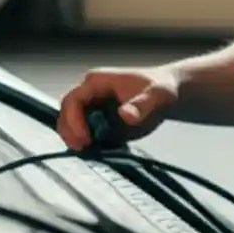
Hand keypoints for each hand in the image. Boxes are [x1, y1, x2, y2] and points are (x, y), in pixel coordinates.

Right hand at [56, 66, 179, 150]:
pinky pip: (82, 131)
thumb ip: (142, 105)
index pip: (73, 99)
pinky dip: (84, 142)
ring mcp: (92, 105)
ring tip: (87, 151)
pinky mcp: (97, 119)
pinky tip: (95, 150)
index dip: (74, 120)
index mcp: (98, 81)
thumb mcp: (157, 96)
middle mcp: (90, 92)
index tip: (86, 138)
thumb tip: (125, 115)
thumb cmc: (161, 88)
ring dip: (74, 138)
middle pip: (66, 111)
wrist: (167, 92)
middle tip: (82, 148)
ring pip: (69, 122)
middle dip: (70, 131)